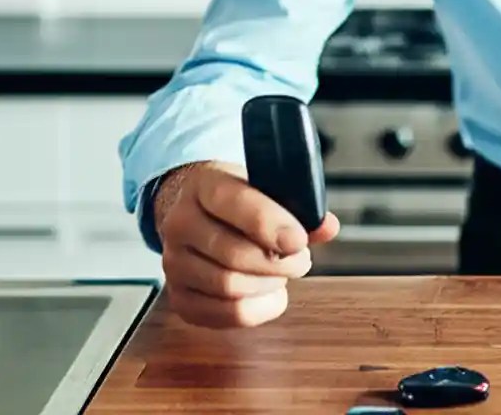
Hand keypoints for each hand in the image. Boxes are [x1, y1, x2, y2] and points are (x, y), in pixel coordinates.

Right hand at [153, 161, 339, 328]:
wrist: (194, 210)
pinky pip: (224, 315)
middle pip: (234, 255)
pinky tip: (267, 293)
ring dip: (269, 285)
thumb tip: (326, 227)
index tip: (298, 241)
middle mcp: (181, 223)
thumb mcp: (264, 187)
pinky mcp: (178, 296)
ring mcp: (173, 263)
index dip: (271, 225)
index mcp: (204, 186)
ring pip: (229, 287)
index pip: (235, 204)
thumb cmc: (237, 200)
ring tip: (281, 274)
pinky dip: (257, 310)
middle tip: (300, 260)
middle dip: (280, 263)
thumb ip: (299, 206)